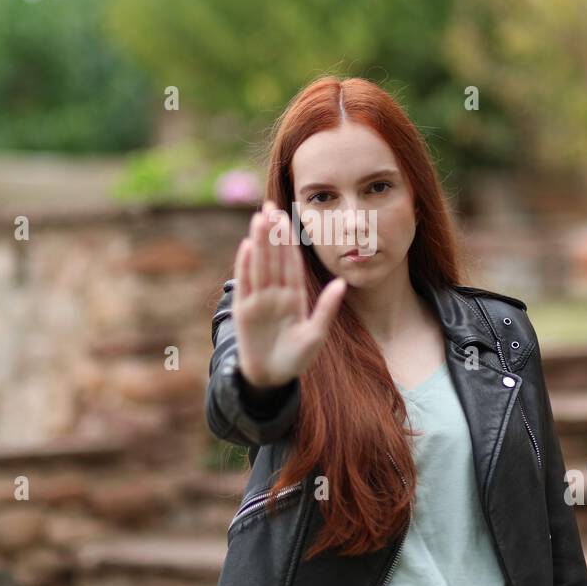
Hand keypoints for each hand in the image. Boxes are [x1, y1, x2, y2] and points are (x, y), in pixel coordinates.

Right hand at [233, 198, 346, 388]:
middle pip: (274, 258)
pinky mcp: (244, 312)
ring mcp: (259, 301)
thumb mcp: (316, 335)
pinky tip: (246, 247)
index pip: (292, 263)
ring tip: (258, 219)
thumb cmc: (296, 358)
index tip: (288, 218)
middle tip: (270, 206)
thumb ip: (327, 308)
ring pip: (260, 266)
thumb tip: (342, 283)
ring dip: (259, 243)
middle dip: (272, 233)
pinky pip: (245, 284)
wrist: (272, 379)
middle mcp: (276, 294)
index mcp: (294, 297)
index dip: (290, 241)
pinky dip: (245, 266)